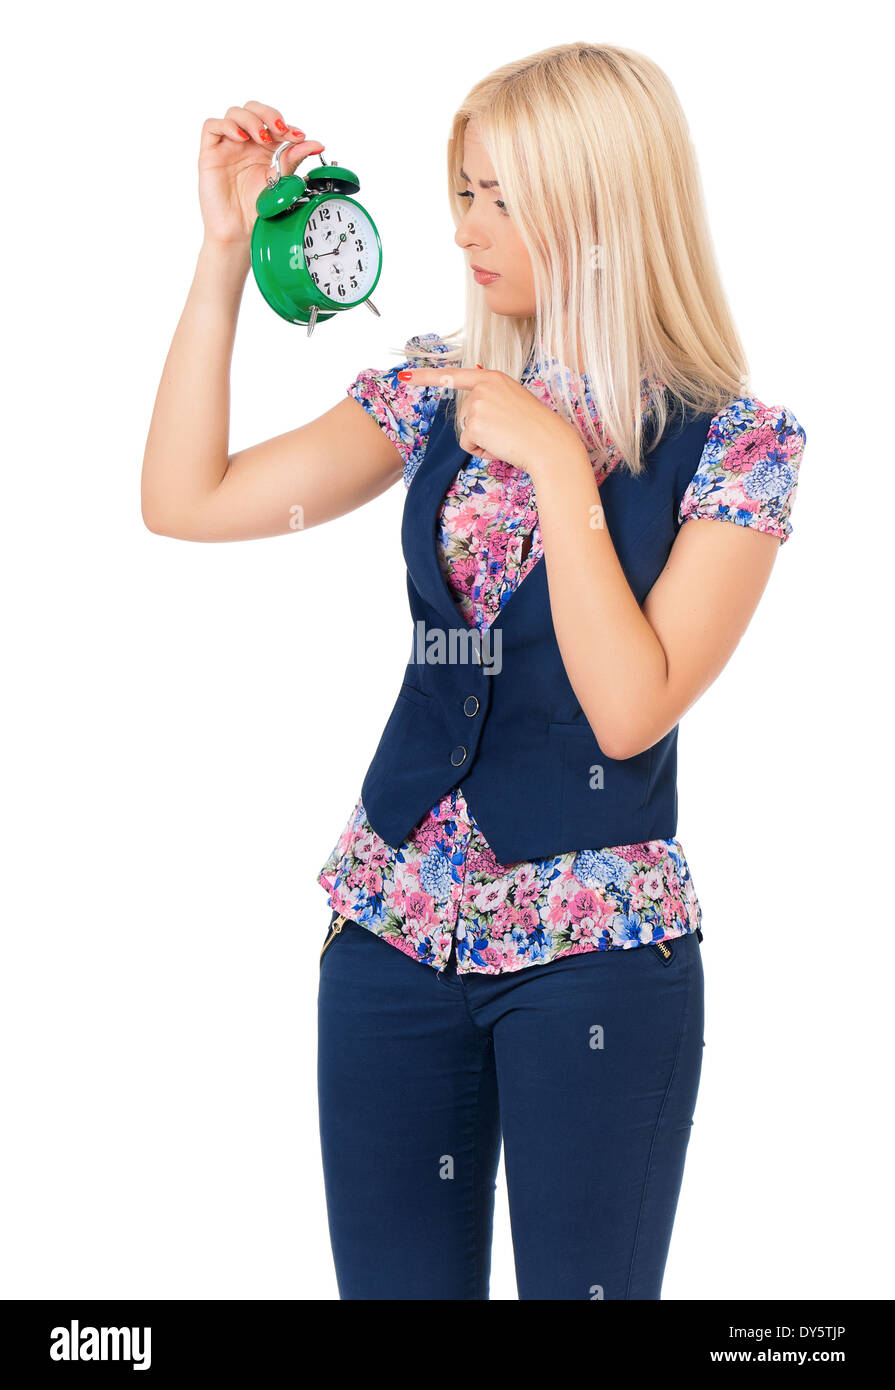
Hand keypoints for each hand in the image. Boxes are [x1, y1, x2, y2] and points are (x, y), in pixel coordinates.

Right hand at [198, 100, 324, 247]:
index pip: (272, 123)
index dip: (285, 125)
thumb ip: (293, 159)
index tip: (299, 137)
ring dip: (251, 120)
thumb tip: (315, 143)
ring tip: (262, 138)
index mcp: (263, 148)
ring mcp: (227, 146)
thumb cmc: (257, 210)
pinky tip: (241, 138)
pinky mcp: (210, 154)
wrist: (240, 232)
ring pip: (234, 114)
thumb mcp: (280, 180)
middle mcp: (245, 144)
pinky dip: (227, 126)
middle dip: (269, 114)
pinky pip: (212, 126)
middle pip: (253, 109)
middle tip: (280, 130)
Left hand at [397, 367, 584, 476]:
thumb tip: (473, 411)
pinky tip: (501, 446)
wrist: (549, 444)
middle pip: (465, 414)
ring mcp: (477, 404)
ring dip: (482, 440)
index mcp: (493, 377)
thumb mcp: (514, 401)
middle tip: (507, 431)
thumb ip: (493, 398)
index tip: (405, 377)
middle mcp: (483, 386)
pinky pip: (468, 445)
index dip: (426, 377)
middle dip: (480, 429)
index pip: (454, 375)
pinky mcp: (475, 424)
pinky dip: (481, 451)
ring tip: (506, 438)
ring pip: (466, 430)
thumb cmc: (537, 427)